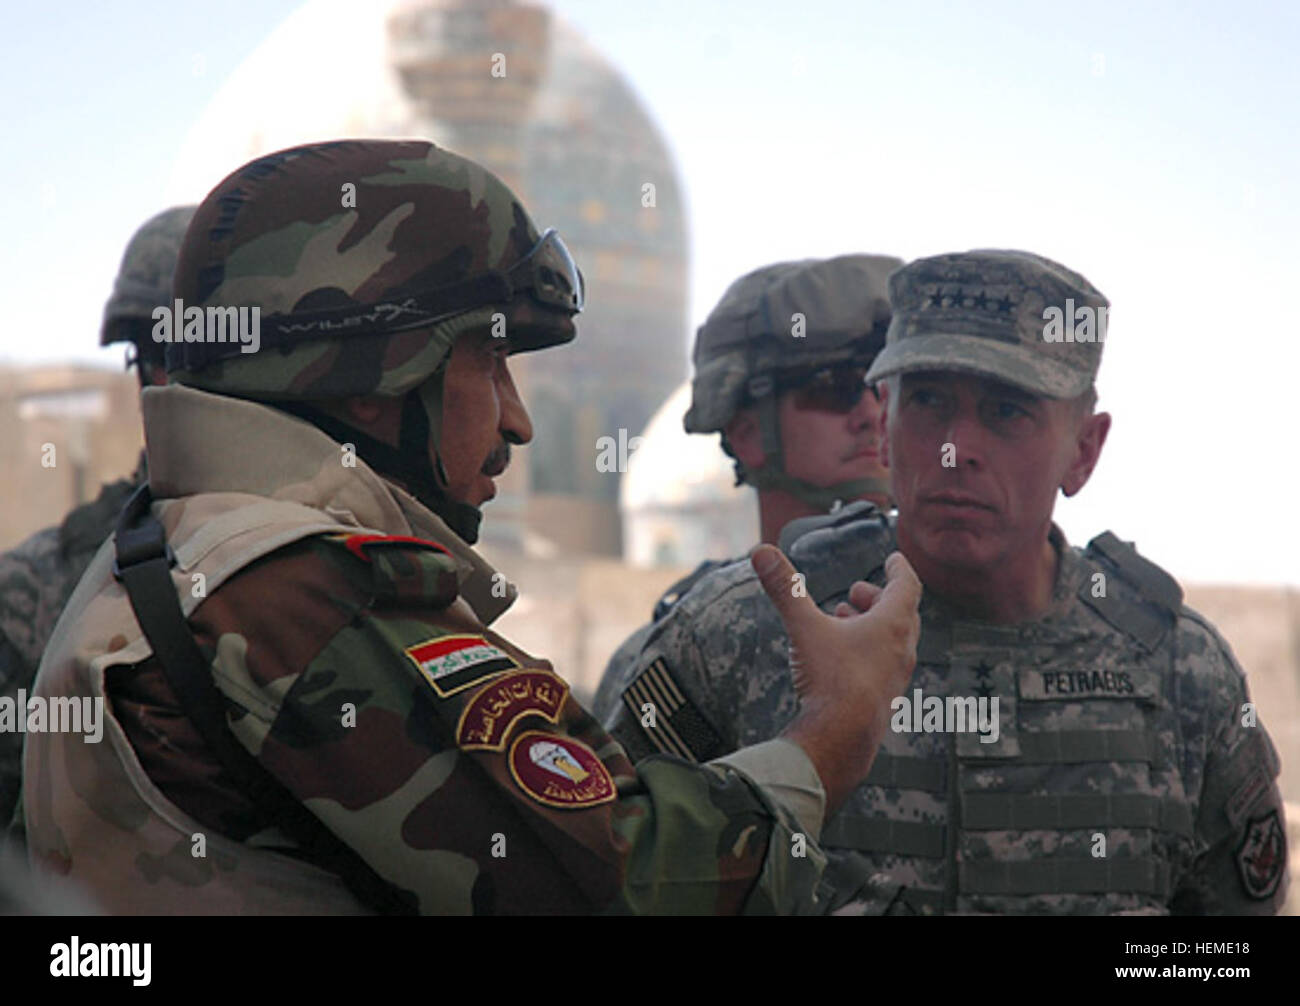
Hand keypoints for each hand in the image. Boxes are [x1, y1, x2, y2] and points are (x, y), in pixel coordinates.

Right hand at [752, 545, 920, 813]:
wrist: (843, 738)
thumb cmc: (832, 679)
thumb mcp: (804, 627)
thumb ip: (785, 589)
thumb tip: (762, 552)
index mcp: (892, 624)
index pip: (907, 585)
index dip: (900, 569)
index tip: (894, 559)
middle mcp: (901, 649)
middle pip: (901, 614)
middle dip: (878, 599)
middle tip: (857, 593)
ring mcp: (896, 677)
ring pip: (892, 642)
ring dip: (871, 626)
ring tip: (844, 620)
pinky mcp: (884, 699)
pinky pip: (882, 666)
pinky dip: (866, 651)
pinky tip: (840, 658)